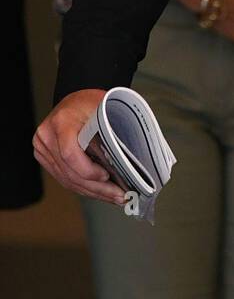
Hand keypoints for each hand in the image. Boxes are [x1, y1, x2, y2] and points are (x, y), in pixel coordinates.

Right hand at [33, 90, 127, 205]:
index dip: (88, 170)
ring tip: (113, 197)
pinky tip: (99, 192)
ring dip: (92, 192)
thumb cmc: (90, 103)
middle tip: (119, 196)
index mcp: (61, 121)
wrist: (75, 101)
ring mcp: (43, 149)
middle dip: (97, 187)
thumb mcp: (103, 110)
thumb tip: (124, 164)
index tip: (106, 175)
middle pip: (70, 172)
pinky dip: (83, 187)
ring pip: (67, 180)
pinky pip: (64, 178)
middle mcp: (47, 137)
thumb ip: (108, 133)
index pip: (69, 154)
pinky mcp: (45, 158)